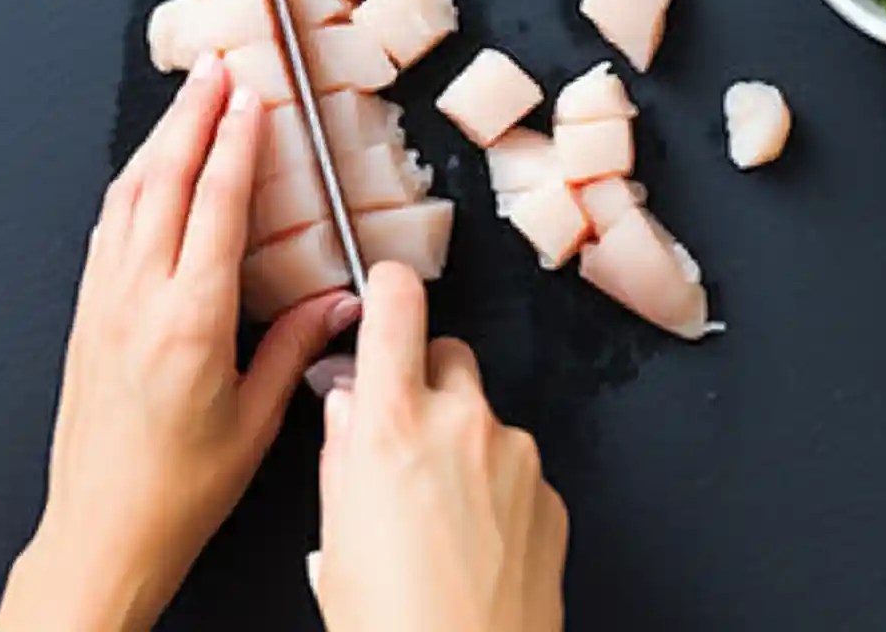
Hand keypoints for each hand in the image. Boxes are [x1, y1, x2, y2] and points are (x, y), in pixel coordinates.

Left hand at [0, 55, 359, 631]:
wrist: (102, 527)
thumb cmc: (179, 488)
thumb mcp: (256, 420)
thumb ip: (296, 346)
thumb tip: (341, 302)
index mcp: (190, 322)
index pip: (216, 206)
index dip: (237, 143)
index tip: (252, 98)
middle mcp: (137, 300)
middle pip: (164, 181)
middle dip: (194, 116)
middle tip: (217, 68)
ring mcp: (103, 302)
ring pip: (128, 196)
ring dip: (159, 140)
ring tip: (187, 100)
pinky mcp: (86, 314)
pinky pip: (108, 229)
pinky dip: (131, 186)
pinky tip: (145, 172)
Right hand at [312, 263, 568, 631]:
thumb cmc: (390, 623)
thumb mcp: (334, 533)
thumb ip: (341, 451)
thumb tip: (348, 406)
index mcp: (392, 426)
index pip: (398, 306)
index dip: (388, 287)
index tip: (385, 291)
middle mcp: (461, 423)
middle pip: (448, 354)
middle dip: (424, 379)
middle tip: (403, 434)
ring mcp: (516, 456)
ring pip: (484, 414)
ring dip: (462, 439)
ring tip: (440, 511)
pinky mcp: (551, 493)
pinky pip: (517, 463)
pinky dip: (496, 483)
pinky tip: (476, 539)